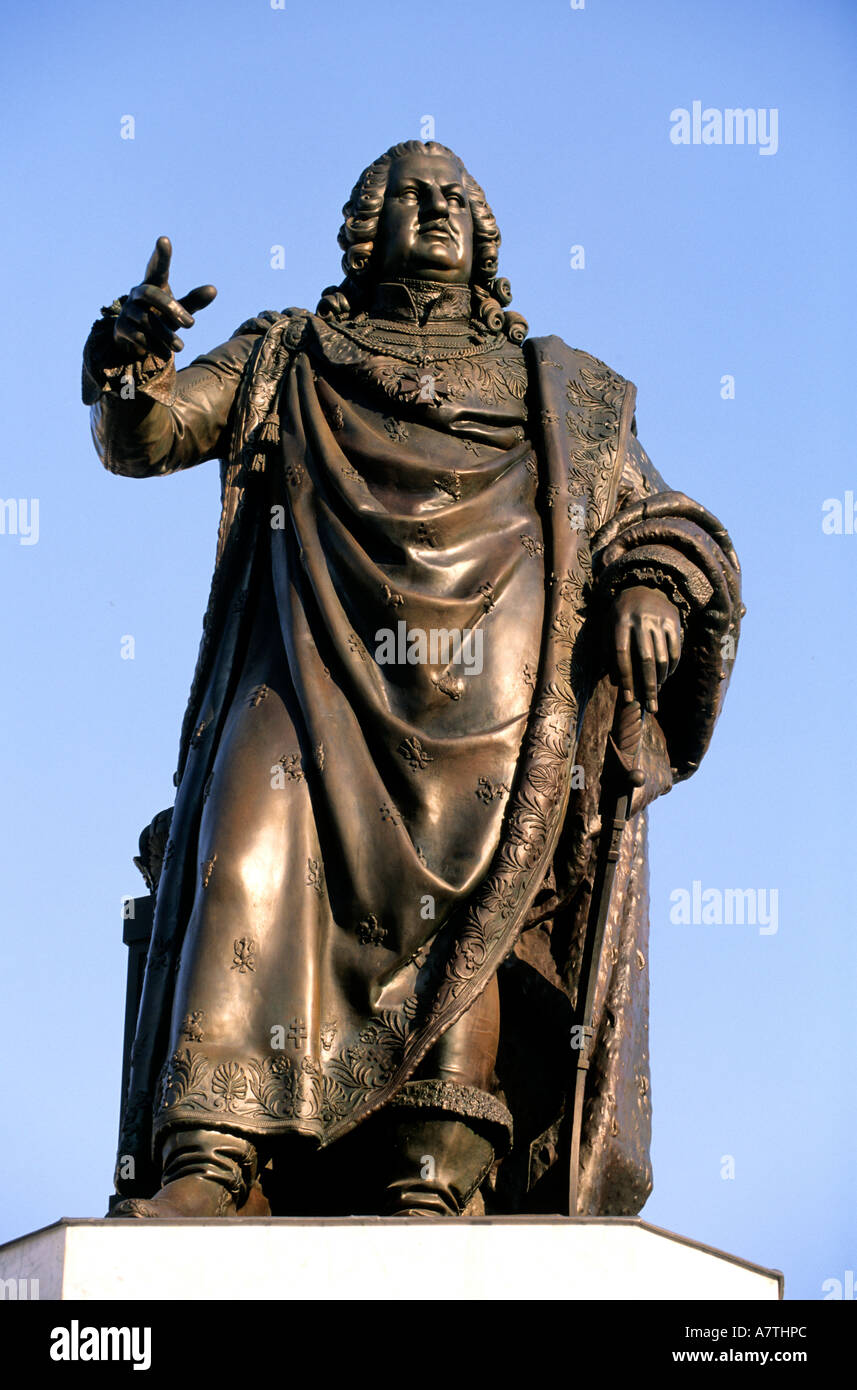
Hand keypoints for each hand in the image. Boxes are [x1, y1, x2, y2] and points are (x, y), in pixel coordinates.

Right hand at [114, 236, 216, 361]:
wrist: (136, 344)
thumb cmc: (161, 320)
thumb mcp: (179, 312)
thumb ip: (194, 301)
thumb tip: (213, 289)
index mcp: (152, 285)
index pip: (156, 268)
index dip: (161, 255)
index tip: (164, 239)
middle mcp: (137, 294)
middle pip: (151, 294)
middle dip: (172, 308)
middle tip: (192, 324)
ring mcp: (127, 311)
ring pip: (146, 319)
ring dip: (166, 334)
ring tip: (181, 347)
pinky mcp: (121, 329)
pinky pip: (138, 336)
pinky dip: (154, 346)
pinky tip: (165, 354)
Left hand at [610, 585, 682, 712]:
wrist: (644, 586)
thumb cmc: (621, 614)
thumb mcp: (608, 627)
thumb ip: (607, 651)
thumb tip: (615, 682)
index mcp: (620, 621)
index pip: (621, 654)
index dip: (625, 677)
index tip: (627, 697)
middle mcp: (641, 620)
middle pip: (645, 659)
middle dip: (648, 686)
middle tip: (650, 706)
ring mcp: (659, 620)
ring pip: (662, 657)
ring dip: (660, 679)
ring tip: (655, 692)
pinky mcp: (674, 621)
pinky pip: (675, 650)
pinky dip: (672, 667)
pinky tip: (665, 677)